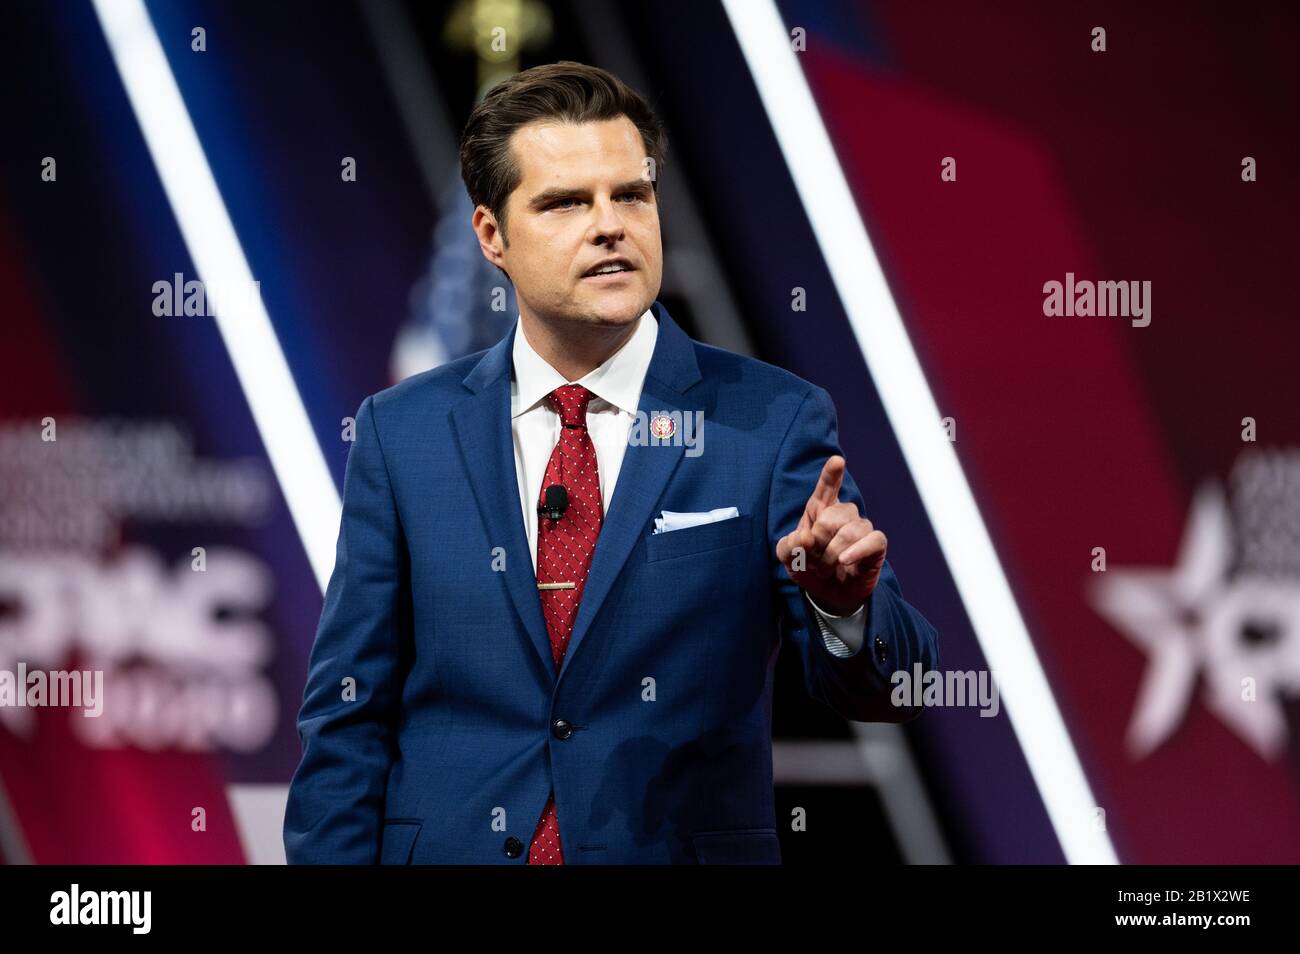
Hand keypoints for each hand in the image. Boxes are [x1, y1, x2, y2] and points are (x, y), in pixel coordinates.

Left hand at [775, 456, 886, 615]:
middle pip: (832, 517)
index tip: (837, 461)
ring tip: (825, 569)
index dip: (831, 474)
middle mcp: (843, 514)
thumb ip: (788, 546)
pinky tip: (844, 561)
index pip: (826, 487)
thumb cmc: (808, 567)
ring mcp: (861, 528)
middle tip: (813, 561)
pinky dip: (857, 550)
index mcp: (820, 509)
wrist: (827, 593)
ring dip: (832, 555)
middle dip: (818, 543)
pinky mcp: (876, 544)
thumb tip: (805, 538)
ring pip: (850, 530)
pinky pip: (873, 540)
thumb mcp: (788, 558)